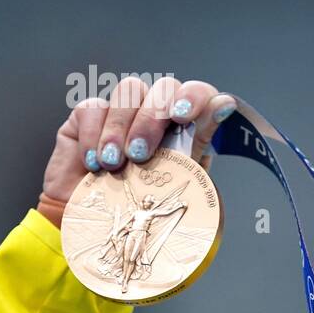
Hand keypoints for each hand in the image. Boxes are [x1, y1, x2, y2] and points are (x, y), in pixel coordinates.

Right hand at [37, 76, 236, 227]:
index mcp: (187, 129)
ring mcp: (124, 111)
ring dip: (121, 127)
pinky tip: (93, 163)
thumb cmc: (140, 207)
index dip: (196, 96)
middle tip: (140, 154)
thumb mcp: (175, 182)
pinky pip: (93, 106)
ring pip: (130, 89)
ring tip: (114, 165)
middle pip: (165, 86)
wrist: (93, 226)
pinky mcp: (89, 116)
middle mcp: (157, 113)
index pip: (200, 94)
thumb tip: (224, 104)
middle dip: (154, 117)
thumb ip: (199, 141)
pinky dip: (93, 135)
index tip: (184, 116)